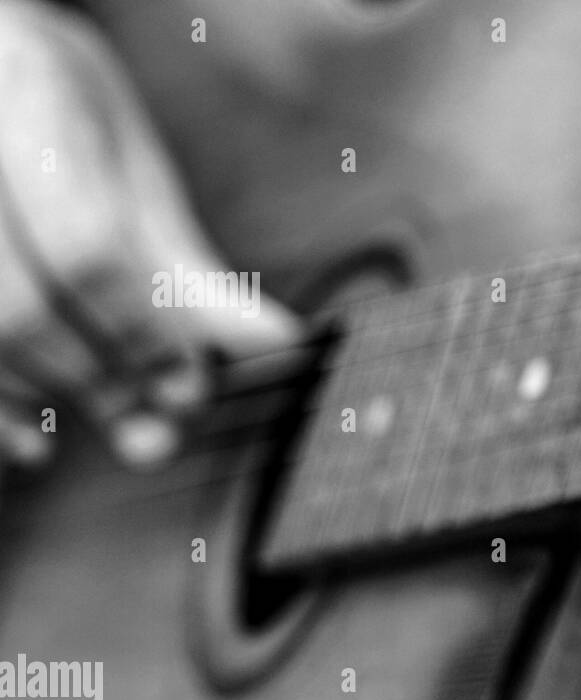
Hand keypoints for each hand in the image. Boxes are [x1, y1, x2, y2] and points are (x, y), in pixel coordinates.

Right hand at [0, 1, 298, 467]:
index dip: (144, 333)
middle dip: (98, 376)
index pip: (89, 248)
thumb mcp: (131, 168)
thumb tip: (279, 344)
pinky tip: (35, 444)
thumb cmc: (59, 116)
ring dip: (50, 394)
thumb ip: (186, 262)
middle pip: (20, 306)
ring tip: (120, 417)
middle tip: (159, 416)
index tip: (189, 386)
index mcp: (34, 98)